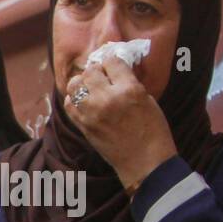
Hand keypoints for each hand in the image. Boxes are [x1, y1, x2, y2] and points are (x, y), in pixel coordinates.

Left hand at [64, 55, 176, 190]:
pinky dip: (73, 98)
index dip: (113, 60)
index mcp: (128, 89)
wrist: (143, 161)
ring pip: (74, 85)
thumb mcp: (148, 100)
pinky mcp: (82, 125)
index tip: (114, 63)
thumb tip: (117, 71)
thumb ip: (130, 84)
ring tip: (90, 85)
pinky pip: (69, 104)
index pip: (112, 61)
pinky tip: (82, 100)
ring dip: (81, 82)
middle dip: (96, 69)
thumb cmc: (153, 130)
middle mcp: (106, 98)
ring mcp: (91, 112)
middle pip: (90, 71)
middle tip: (102, 74)